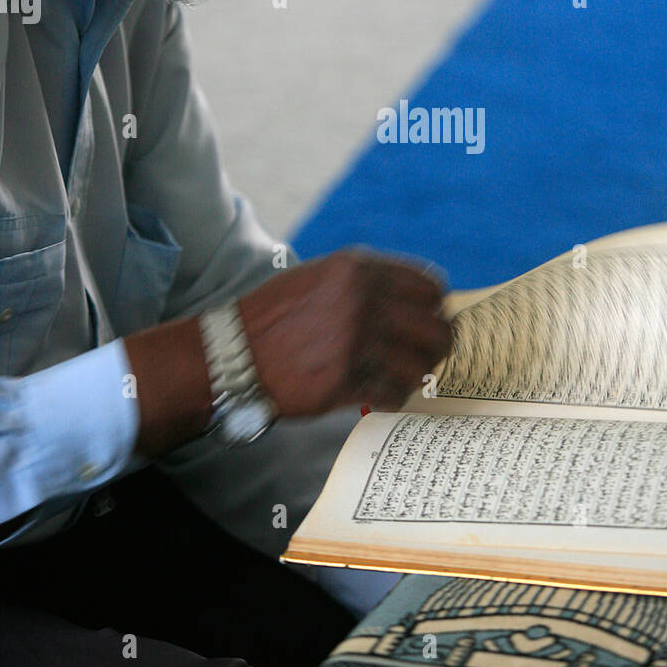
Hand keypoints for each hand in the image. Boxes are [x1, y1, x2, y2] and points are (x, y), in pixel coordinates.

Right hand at [237, 248, 451, 416]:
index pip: (429, 286)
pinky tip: (380, 394)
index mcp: (357, 269)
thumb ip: (364, 284)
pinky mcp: (345, 379)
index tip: (428, 321)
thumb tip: (413, 302)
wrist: (231, 353)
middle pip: (435, 328)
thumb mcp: (320, 277)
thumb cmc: (275, 317)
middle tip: (423, 357)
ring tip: (399, 378)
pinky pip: (394, 392)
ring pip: (420, 364)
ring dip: (415, 375)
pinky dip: (392, 397)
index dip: (435, 308)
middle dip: (435, 346)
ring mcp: (355, 340)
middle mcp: (362, 300)